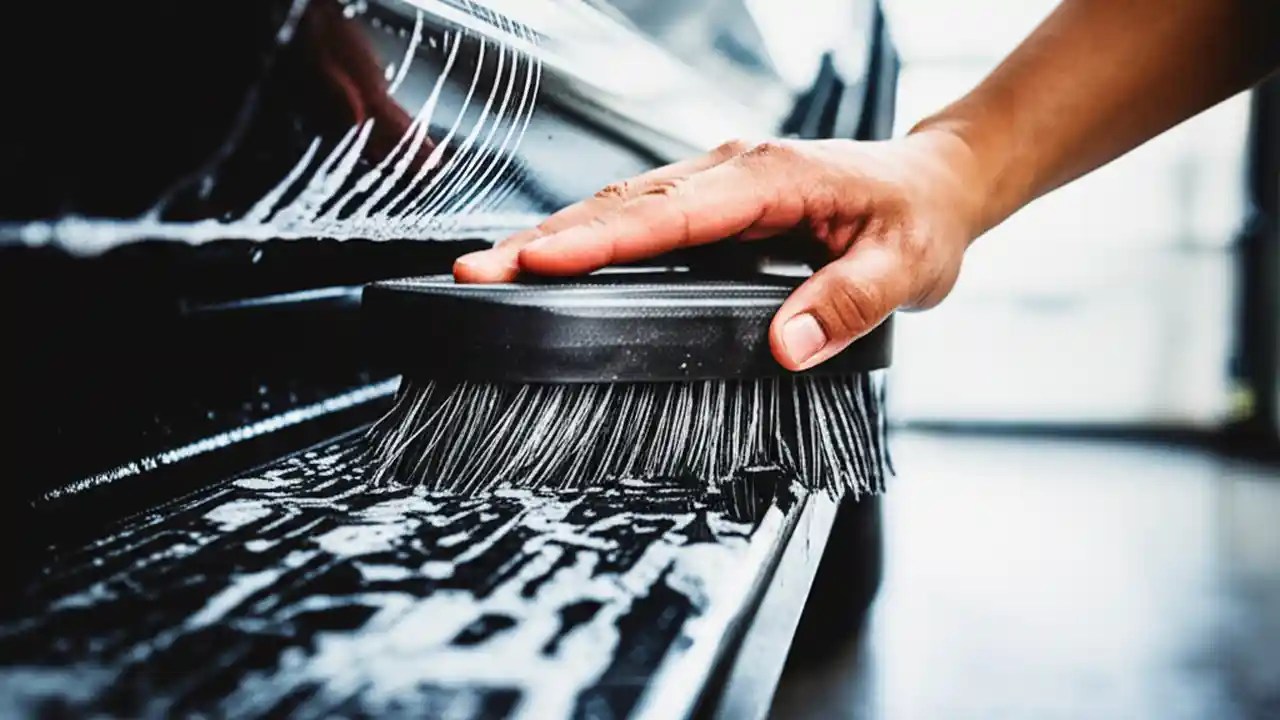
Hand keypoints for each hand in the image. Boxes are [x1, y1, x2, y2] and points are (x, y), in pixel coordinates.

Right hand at [454, 131, 984, 370]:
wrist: (934, 186)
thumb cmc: (917, 220)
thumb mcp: (904, 267)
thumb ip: (845, 305)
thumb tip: (783, 347)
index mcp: (771, 179)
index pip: (669, 215)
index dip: (598, 242)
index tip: (536, 264)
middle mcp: (732, 171)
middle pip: (622, 206)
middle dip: (544, 239)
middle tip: (478, 273)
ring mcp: (717, 182)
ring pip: (620, 207)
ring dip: (555, 237)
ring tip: (494, 271)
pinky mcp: (712, 201)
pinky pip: (639, 216)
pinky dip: (588, 237)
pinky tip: (554, 262)